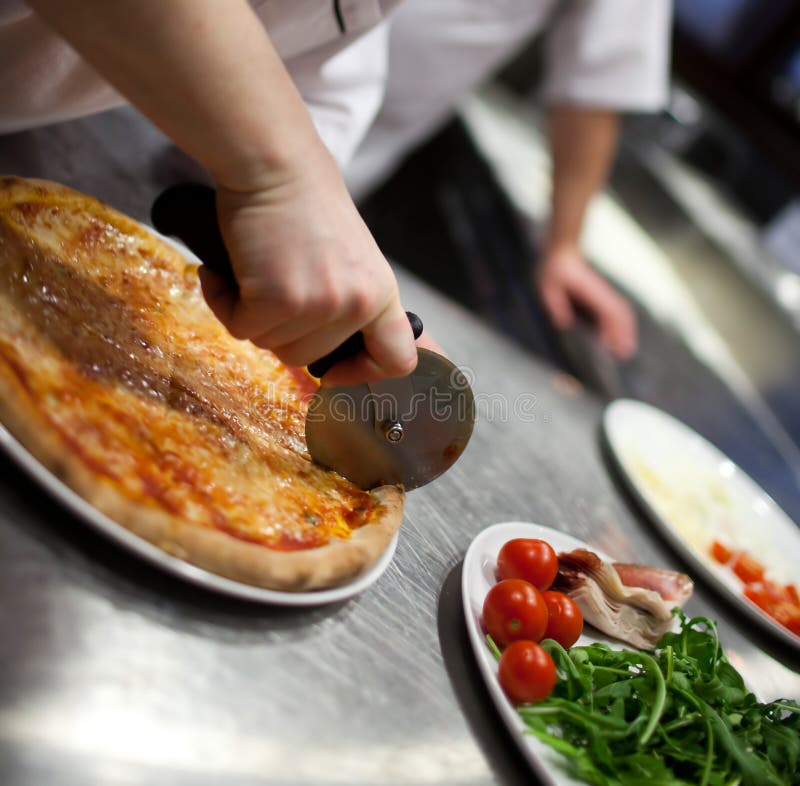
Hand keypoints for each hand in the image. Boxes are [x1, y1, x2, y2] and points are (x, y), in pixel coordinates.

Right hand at [198, 145, 417, 384]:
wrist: (274, 162)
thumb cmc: (305, 203)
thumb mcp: (350, 259)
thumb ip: (347, 303)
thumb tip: (327, 354)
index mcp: (381, 293)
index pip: (396, 359)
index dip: (365, 373)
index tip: (334, 369)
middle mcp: (357, 304)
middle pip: (308, 357)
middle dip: (281, 330)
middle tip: (270, 286)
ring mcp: (320, 304)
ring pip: (272, 345)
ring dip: (251, 315)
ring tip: (252, 270)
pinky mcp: (278, 299)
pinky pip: (240, 328)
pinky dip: (224, 304)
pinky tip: (224, 273)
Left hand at [535, 243, 636, 359]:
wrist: (562, 254)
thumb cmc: (555, 270)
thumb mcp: (548, 286)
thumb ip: (555, 303)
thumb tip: (562, 323)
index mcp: (592, 291)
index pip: (609, 310)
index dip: (614, 327)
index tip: (614, 342)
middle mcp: (602, 293)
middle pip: (621, 313)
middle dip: (626, 332)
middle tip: (625, 353)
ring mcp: (603, 294)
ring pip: (621, 312)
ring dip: (626, 329)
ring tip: (625, 349)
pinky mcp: (601, 296)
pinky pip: (615, 311)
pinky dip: (620, 324)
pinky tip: (615, 337)